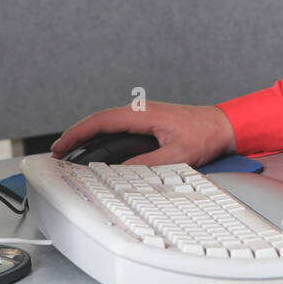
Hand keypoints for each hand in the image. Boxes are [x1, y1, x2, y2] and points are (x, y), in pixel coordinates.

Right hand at [49, 101, 235, 167]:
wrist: (224, 125)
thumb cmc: (206, 134)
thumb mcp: (178, 154)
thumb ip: (150, 163)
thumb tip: (122, 172)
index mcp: (144, 114)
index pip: (101, 120)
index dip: (77, 133)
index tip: (60, 145)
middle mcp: (141, 111)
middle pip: (99, 120)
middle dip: (76, 135)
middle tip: (58, 152)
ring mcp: (144, 115)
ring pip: (108, 123)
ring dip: (88, 135)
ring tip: (72, 151)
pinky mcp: (149, 121)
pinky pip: (118, 126)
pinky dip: (102, 135)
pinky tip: (98, 147)